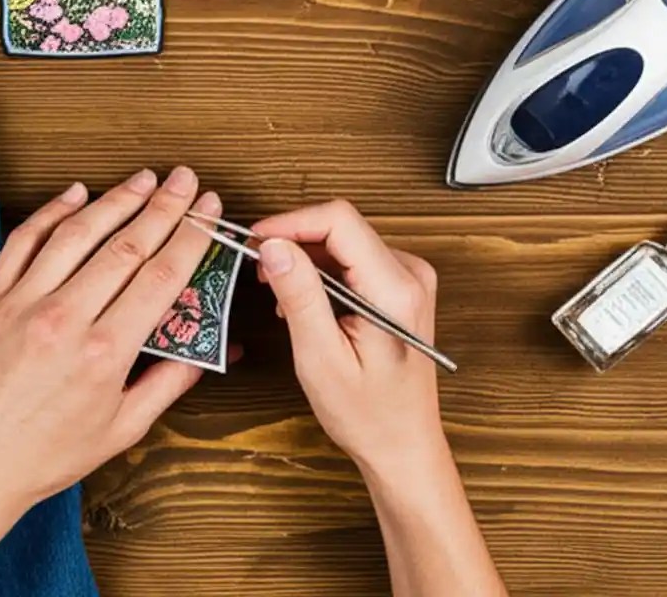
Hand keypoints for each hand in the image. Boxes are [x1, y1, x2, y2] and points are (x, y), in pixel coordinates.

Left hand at [0, 167, 219, 518]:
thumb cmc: (46, 456)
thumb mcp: (122, 429)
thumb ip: (169, 382)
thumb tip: (211, 351)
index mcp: (104, 353)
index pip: (162, 277)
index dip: (192, 236)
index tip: (209, 210)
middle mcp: (64, 320)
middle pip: (126, 246)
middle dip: (164, 207)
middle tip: (186, 180)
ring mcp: (22, 304)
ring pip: (77, 234)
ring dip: (116, 200)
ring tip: (144, 180)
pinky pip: (24, 242)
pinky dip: (52, 213)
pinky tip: (77, 195)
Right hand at [252, 201, 444, 478]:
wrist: (404, 445)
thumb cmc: (368, 414)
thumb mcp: (321, 357)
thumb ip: (299, 295)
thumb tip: (274, 246)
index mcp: (395, 289)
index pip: (339, 221)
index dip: (290, 223)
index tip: (255, 240)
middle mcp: (411, 275)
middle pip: (342, 227)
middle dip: (294, 241)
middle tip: (258, 269)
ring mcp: (410, 280)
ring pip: (345, 242)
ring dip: (306, 259)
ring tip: (279, 294)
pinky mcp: (402, 288)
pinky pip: (355, 260)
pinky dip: (323, 273)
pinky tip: (305, 303)